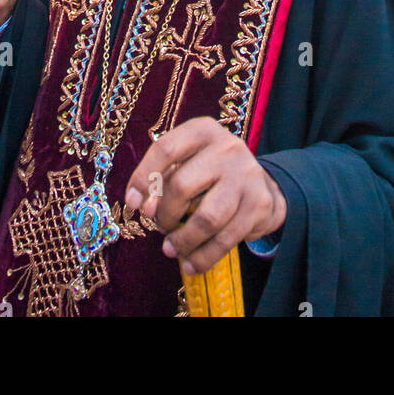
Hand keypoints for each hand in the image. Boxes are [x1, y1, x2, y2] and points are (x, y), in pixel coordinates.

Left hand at [124, 116, 286, 273]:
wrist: (261, 186)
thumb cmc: (211, 174)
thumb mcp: (190, 161)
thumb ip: (164, 176)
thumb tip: (141, 204)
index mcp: (203, 131)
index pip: (165, 149)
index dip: (143, 178)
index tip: (132, 203)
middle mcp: (227, 147)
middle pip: (182, 186)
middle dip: (164, 214)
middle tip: (160, 226)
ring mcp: (246, 175)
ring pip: (205, 218)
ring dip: (182, 241)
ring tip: (171, 249)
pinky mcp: (258, 204)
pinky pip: (225, 239)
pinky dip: (203, 257)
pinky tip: (191, 263)